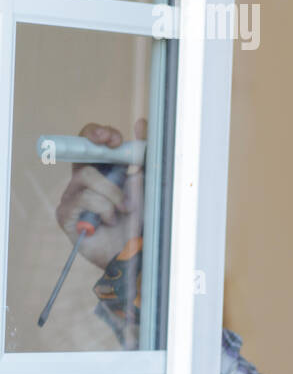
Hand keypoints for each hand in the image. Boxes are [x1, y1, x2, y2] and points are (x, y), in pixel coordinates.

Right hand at [54, 119, 146, 271]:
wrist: (134, 251)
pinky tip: (109, 220)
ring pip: (86, 176)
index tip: (115, 137)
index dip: (97, 133)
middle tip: (114, 144)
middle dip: (96, 144)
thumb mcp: (146, 184)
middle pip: (80, 153)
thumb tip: (142, 122)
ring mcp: (71, 196)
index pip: (88, 141)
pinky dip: (104, 208)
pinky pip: (84, 199)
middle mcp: (81, 181)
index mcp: (100, 170)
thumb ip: (143, 156)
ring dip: (112, 192)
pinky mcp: (65, 214)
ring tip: (123, 209)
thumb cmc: (138, 219)